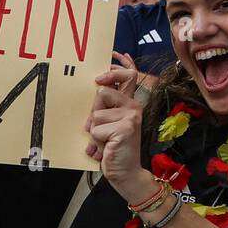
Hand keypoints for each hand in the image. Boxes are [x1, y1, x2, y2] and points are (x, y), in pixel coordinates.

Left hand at [85, 53, 152, 201]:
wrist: (126, 173)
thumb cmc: (113, 149)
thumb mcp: (108, 125)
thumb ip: (104, 109)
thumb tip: (97, 88)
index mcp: (130, 104)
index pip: (129, 76)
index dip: (118, 66)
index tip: (114, 54)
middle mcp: (133, 106)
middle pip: (101, 93)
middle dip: (94, 114)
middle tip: (102, 131)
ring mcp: (131, 116)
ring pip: (95, 115)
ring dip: (94, 133)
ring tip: (105, 143)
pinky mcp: (125, 127)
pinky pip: (96, 130)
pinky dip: (96, 143)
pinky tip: (106, 149)